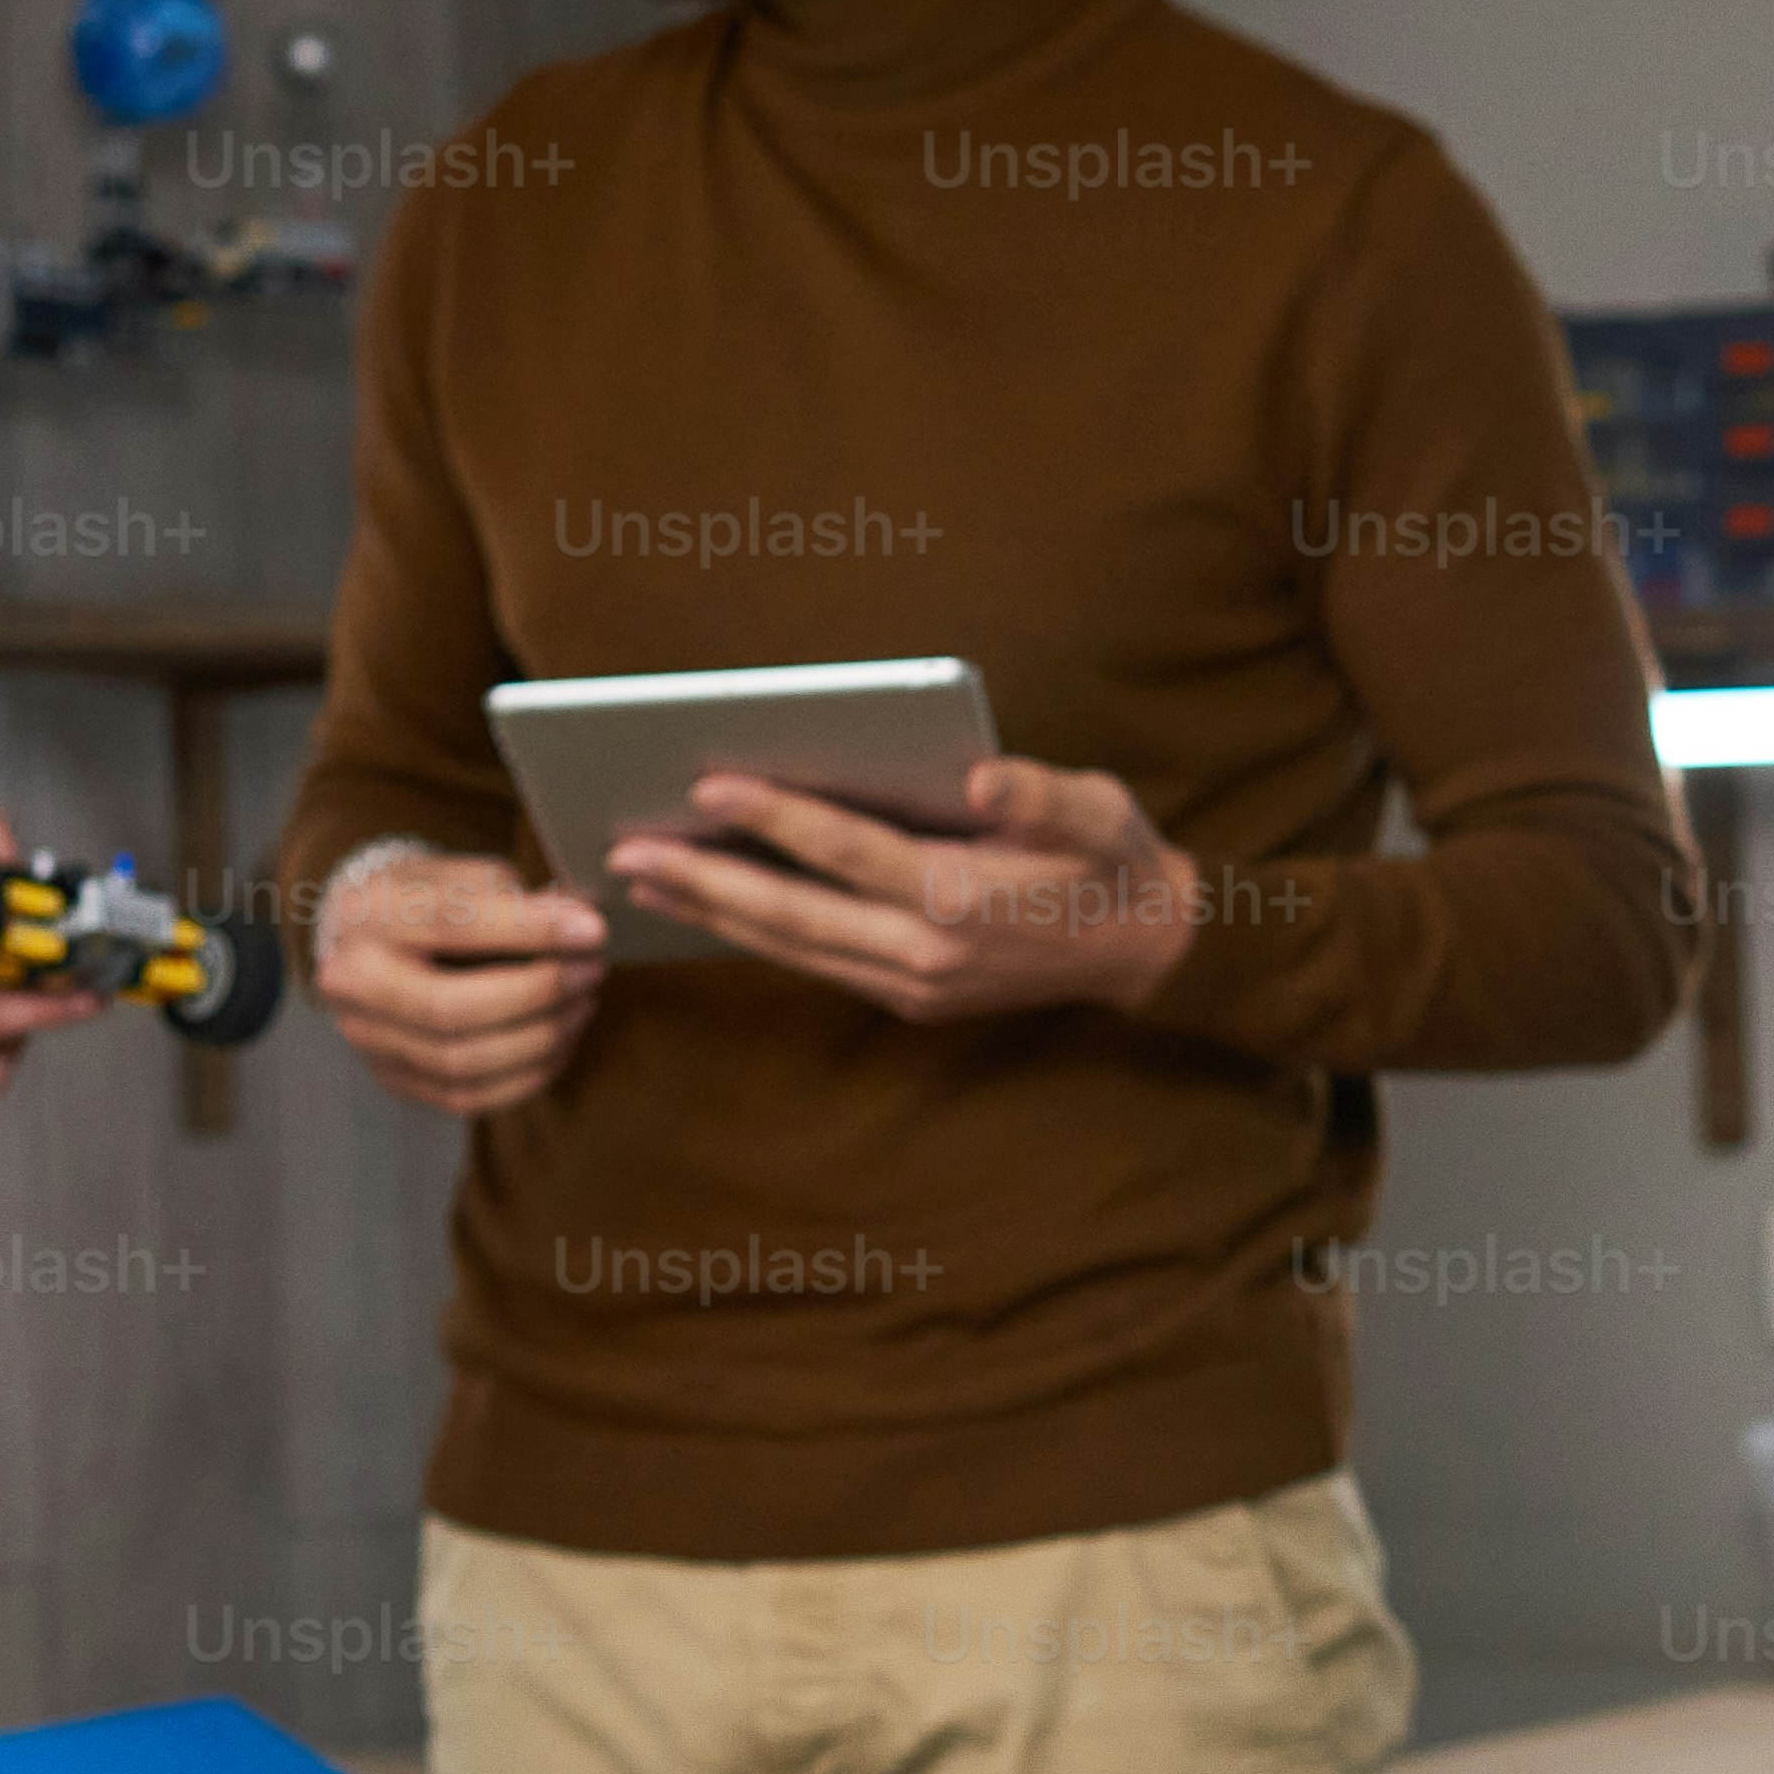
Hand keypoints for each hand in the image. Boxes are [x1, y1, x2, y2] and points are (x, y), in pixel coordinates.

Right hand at [310, 841, 614, 1115]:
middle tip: (592, 970)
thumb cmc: (416, 900)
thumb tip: (576, 922)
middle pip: (451, 1008)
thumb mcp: (452, 873)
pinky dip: (525, 1076)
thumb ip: (508, 894)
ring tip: (583, 1005)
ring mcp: (367, 1039)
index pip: (451, 923)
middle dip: (539, 993)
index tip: (592, 930)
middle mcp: (353, 983)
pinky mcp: (391, 1078)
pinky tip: (560, 1043)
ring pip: (461, 1062)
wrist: (352, 938)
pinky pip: (466, 1097)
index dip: (529, 930)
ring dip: (540, 1039)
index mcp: (368, 915)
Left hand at [613, 756, 1202, 1022]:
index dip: (777, 818)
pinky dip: (756, 935)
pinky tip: (709, 907)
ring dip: (713, 916)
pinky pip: (814, 963)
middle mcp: (927, 953)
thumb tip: (981, 777)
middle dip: (706, 882)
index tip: (708, 785)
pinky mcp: (909, 997)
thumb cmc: (1117, 861)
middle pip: (794, 916)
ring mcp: (913, 984)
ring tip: (641, 879)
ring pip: (792, 949)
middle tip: (624, 850)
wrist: (1149, 952)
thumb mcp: (1102, 812)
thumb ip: (1042, 795)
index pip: (850, 852)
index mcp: (963, 899)